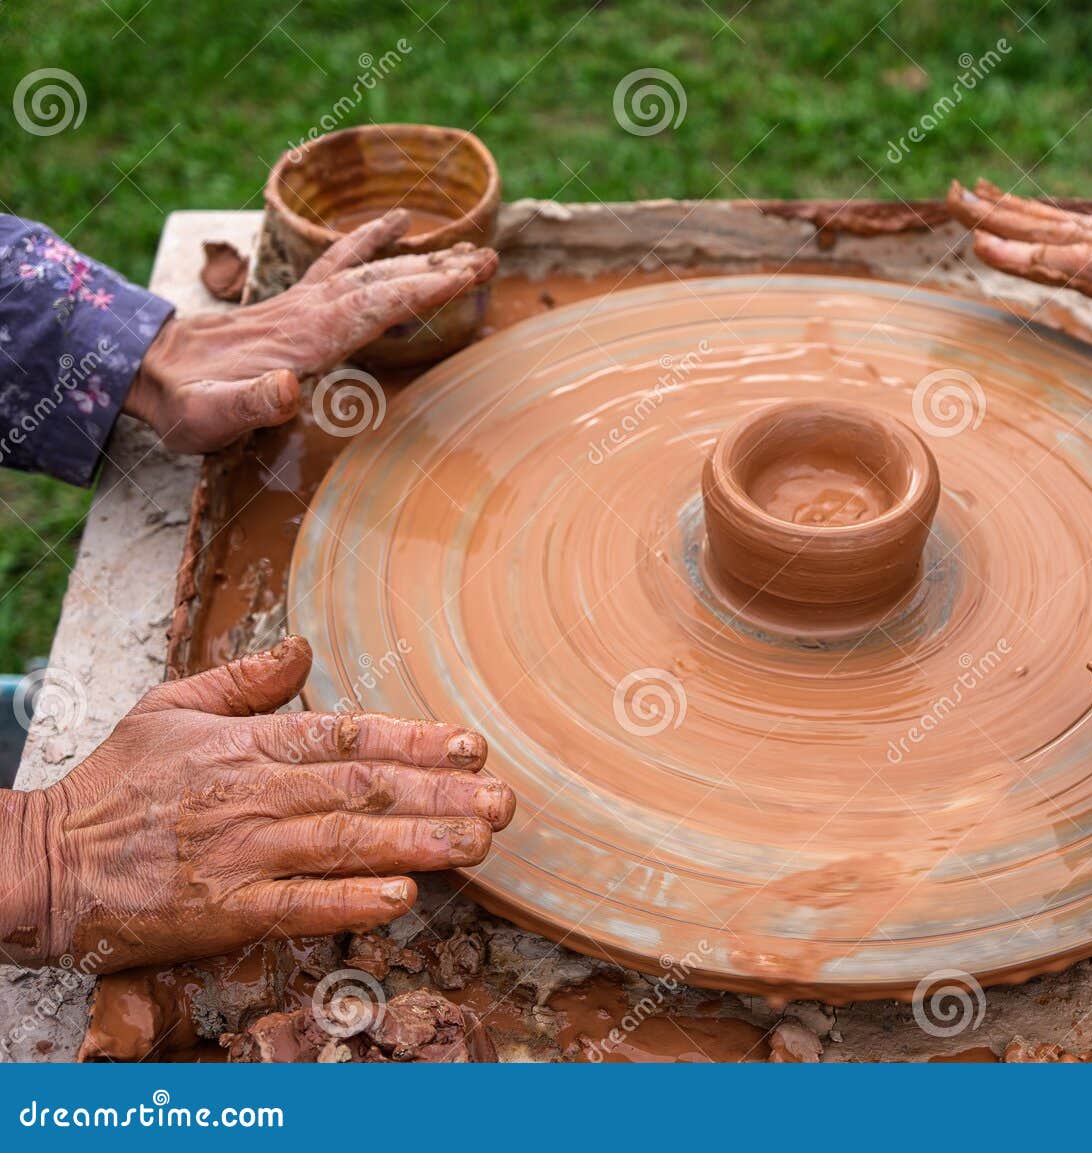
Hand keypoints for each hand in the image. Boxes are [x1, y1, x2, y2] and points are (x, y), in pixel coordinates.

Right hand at [0, 636, 513, 971]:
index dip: (416, 742)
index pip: (349, 738)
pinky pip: (299, 904)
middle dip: (440, 795)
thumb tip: (303, 647)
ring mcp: (242, 853)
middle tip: (504, 801)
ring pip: (346, 844)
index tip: (472, 747)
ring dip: (418, 843)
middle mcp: (255, 795)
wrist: (41, 862)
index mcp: (249, 746)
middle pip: (364, 790)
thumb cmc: (111, 786)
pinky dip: (352, 901)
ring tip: (477, 844)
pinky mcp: (223, 909)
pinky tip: (402, 897)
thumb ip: (244, 680)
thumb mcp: (170, 708)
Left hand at [124, 210, 497, 452]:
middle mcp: (310, 312)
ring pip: (370, 271)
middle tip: (489, 260)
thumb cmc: (186, 406)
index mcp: (305, 339)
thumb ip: (250, 403)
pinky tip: (393, 224)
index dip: (426, 290)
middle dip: (438, 271)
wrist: (150, 373)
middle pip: (384, 282)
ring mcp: (303, 304)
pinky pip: (341, 264)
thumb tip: (284, 387)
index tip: (469, 275)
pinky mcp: (296, 305)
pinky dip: (370, 240)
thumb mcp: (211, 417)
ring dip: (418, 259)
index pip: (377, 306)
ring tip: (464, 247)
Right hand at [947, 179, 1091, 384]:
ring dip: (1023, 214)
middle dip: (1008, 222)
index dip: (1032, 258)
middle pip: (1066, 236)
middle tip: (956, 202)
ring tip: (978, 198)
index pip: (1083, 269)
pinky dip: (1057, 221)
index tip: (984, 245)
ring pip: (1076, 228)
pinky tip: (1041, 221)